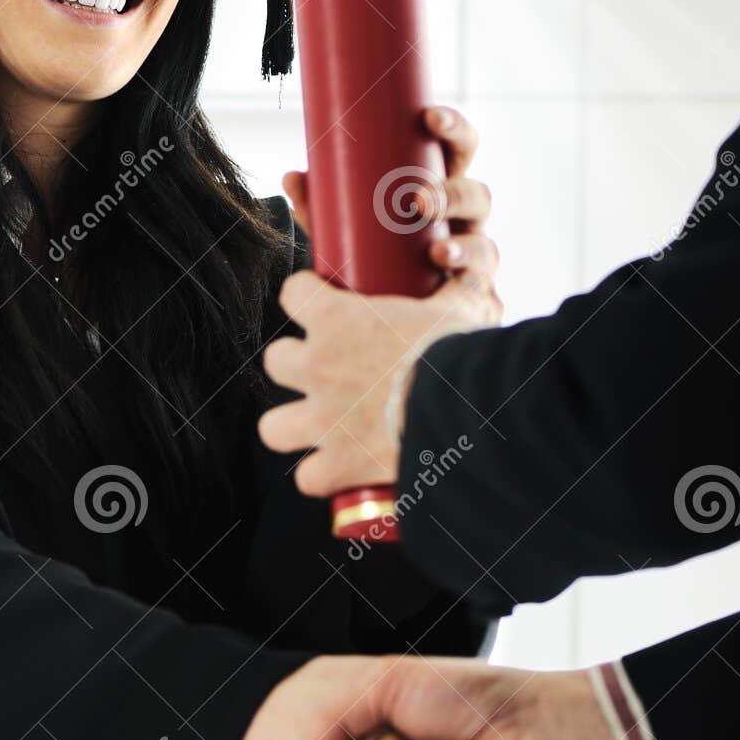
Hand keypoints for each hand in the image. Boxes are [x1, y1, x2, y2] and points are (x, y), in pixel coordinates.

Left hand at [261, 106, 501, 497]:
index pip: (292, 293)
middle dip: (296, 367)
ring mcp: (320, 419)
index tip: (319, 303)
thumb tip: (460, 261)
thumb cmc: (462, 352)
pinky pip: (307, 477)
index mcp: (336, 319)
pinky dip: (324, 476)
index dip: (305, 298)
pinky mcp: (336, 465)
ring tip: (321, 428)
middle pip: (275, 360)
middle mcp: (316, 367)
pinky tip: (342, 472)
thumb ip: (449, 286)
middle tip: (327, 373)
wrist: (465, 412)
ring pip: (274, 426)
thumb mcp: (456, 307)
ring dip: (294, 426)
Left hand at [282, 105, 495, 284]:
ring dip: (465, 246)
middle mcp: (465, 225)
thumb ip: (321, 208)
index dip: (453, 128)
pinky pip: (483, 294)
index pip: (460, 149)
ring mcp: (474, 263)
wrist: (388, 323)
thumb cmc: (373, 261)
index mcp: (442, 190)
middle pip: (478, 195)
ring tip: (437, 253)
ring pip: (487, 246)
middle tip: (418, 201)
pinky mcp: (475, 301)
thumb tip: (292, 178)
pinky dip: (470, 291)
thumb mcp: (346, 230)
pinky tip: (453, 293)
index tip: (429, 117)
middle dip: (453, 193)